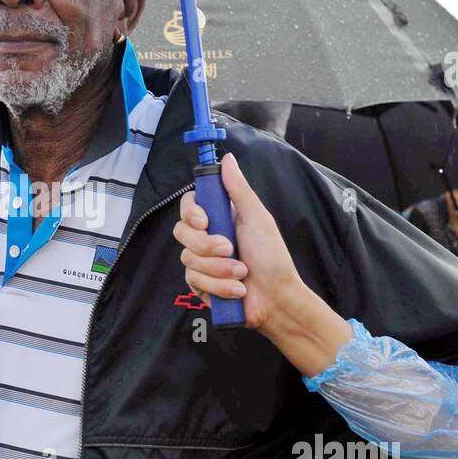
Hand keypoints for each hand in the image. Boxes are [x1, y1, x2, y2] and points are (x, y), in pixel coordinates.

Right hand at [171, 153, 352, 375]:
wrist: (277, 299)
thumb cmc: (273, 258)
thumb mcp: (258, 219)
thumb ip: (238, 189)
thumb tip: (228, 159)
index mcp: (220, 219)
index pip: (188, 206)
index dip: (190, 213)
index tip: (203, 221)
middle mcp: (207, 238)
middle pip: (180, 232)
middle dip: (206, 245)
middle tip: (230, 249)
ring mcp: (202, 263)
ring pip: (188, 259)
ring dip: (219, 269)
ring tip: (242, 274)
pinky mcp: (201, 285)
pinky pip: (193, 281)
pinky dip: (218, 287)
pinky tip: (236, 289)